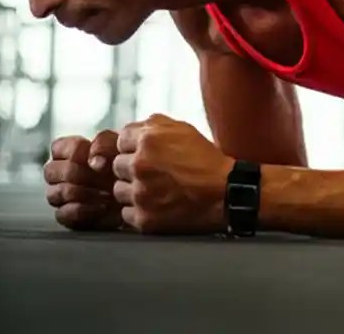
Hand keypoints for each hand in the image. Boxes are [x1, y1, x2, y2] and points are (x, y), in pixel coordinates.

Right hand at [44, 132, 120, 230]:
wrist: (140, 192)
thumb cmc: (128, 165)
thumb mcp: (121, 146)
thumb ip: (105, 144)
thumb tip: (93, 161)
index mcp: (70, 152)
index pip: (57, 148)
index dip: (74, 151)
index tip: (93, 158)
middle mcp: (61, 174)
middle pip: (51, 172)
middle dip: (76, 174)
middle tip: (100, 177)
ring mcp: (61, 195)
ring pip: (54, 193)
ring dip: (81, 193)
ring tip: (106, 193)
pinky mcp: (68, 215)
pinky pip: (62, 214)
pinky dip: (83, 211)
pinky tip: (102, 207)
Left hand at [111, 114, 233, 234]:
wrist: (226, 193)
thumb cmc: (207, 161)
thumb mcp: (184, 130)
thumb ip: (154, 124)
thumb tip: (132, 130)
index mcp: (148, 139)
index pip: (121, 140)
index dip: (135, 147)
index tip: (149, 155)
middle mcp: (140, 164)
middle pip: (117, 166)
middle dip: (133, 169)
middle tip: (155, 174)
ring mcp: (140, 193)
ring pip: (119, 190)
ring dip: (134, 191)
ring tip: (157, 190)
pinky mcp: (143, 218)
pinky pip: (126, 213)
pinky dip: (139, 211)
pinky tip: (157, 205)